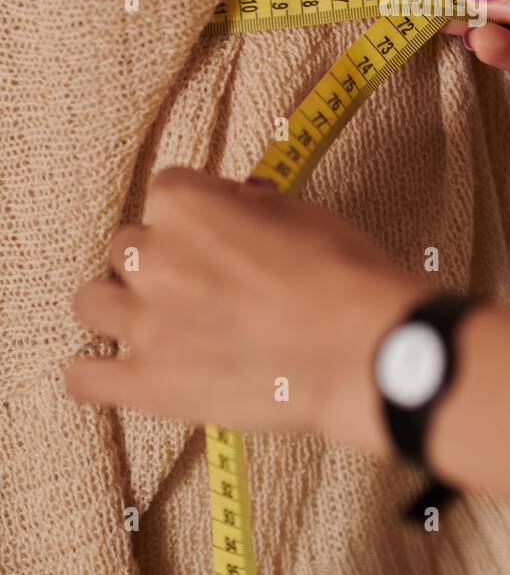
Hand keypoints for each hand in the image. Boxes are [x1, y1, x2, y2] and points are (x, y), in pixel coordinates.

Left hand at [65, 169, 431, 446]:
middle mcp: (152, 257)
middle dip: (159, 259)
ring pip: (91, 301)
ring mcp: (144, 322)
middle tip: (200, 282)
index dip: (196, 213)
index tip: (219, 232)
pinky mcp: (148, 383)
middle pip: (127, 246)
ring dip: (118, 305)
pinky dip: (93, 375)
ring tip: (152, 319)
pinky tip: (113, 372)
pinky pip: (84, 378)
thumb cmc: (342, 274)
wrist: (359, 349)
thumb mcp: (300, 211)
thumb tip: (238, 202)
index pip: (166, 191)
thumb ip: (250, 204)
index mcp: (186, 205)